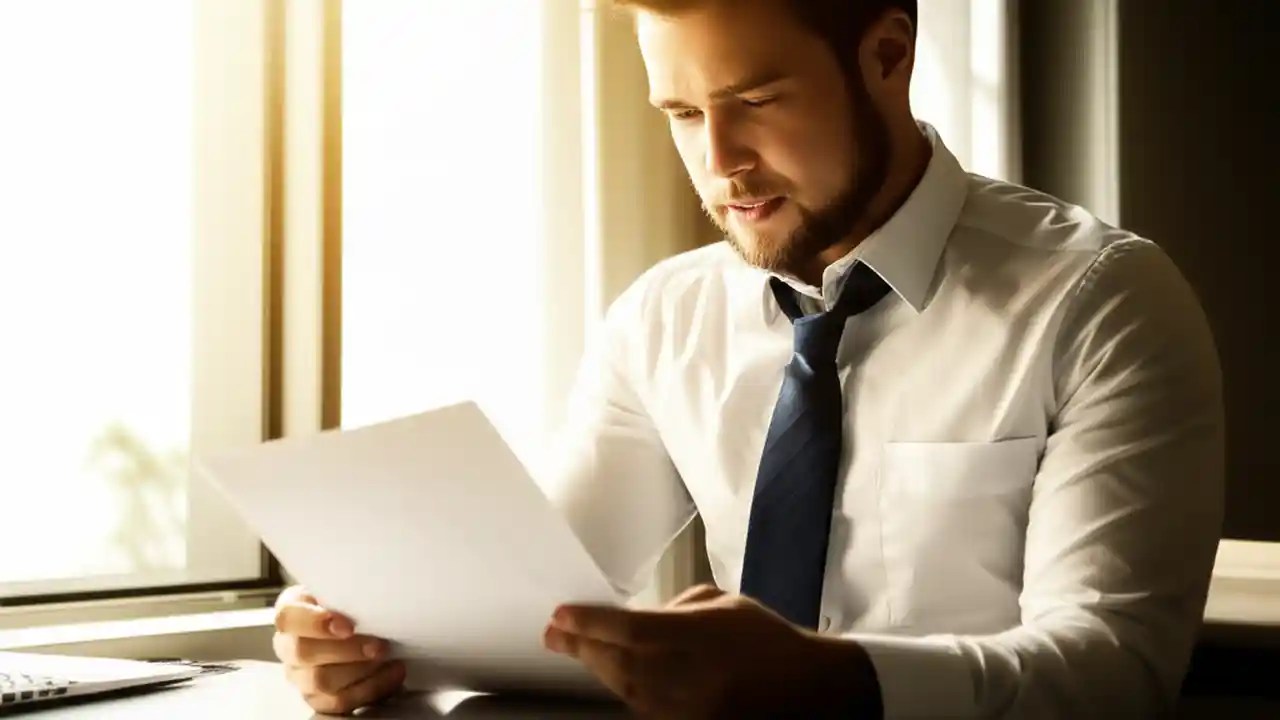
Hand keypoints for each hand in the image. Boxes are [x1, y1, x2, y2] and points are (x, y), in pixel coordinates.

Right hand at [272, 585, 406, 714]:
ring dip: (361, 670)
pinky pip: (339, 701)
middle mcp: (289, 646)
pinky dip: (370, 688)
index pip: (287, 617)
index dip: (315, 623)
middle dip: (347, 650)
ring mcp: (300, 676)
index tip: (347, 625)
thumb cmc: (352, 607)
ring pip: (321, 681)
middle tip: (379, 645)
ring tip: (388, 658)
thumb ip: (348, 593)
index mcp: (291, 613)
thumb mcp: (346, 592)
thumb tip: (372, 596)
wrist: (364, 629)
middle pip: (304, 653)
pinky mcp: (318, 699)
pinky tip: (391, 673)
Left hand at [543, 584, 879, 718]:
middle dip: (582, 646)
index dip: (589, 624)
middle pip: (618, 662)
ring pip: (625, 688)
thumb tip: (636, 619)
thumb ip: (676, 609)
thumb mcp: (723, 605)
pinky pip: (643, 706)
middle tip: (554, 633)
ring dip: (597, 667)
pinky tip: (610, 673)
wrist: (809, 690)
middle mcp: (688, 675)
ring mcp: (687, 708)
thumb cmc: (765, 639)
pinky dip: (622, 688)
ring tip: (574, 649)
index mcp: (699, 636)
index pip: (630, 630)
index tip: (561, 615)